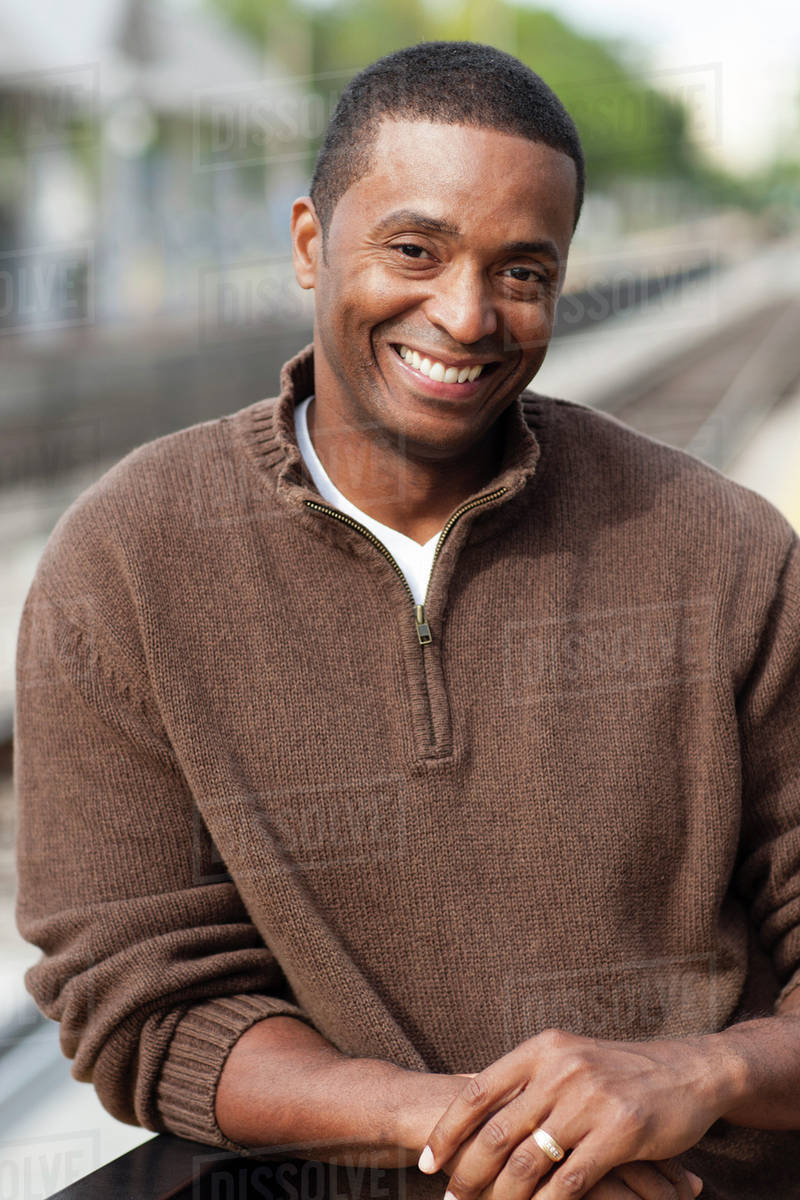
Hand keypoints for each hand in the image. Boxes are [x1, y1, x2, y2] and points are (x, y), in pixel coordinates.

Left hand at [418, 1029, 728, 1198]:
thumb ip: (530, 1082)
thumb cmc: (621, 1070)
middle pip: (497, 1132)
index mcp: (542, 1049)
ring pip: (529, 1162)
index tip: (427, 1162)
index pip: (479, 1091)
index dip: (448, 1130)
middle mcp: (560, 1069)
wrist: (688, 1071)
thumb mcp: (570, 1060)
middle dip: (467, 1174)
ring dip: (502, 1198)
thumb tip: (478, 1110)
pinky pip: (570, 1181)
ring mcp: (590, 1099)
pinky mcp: (620, 1131)